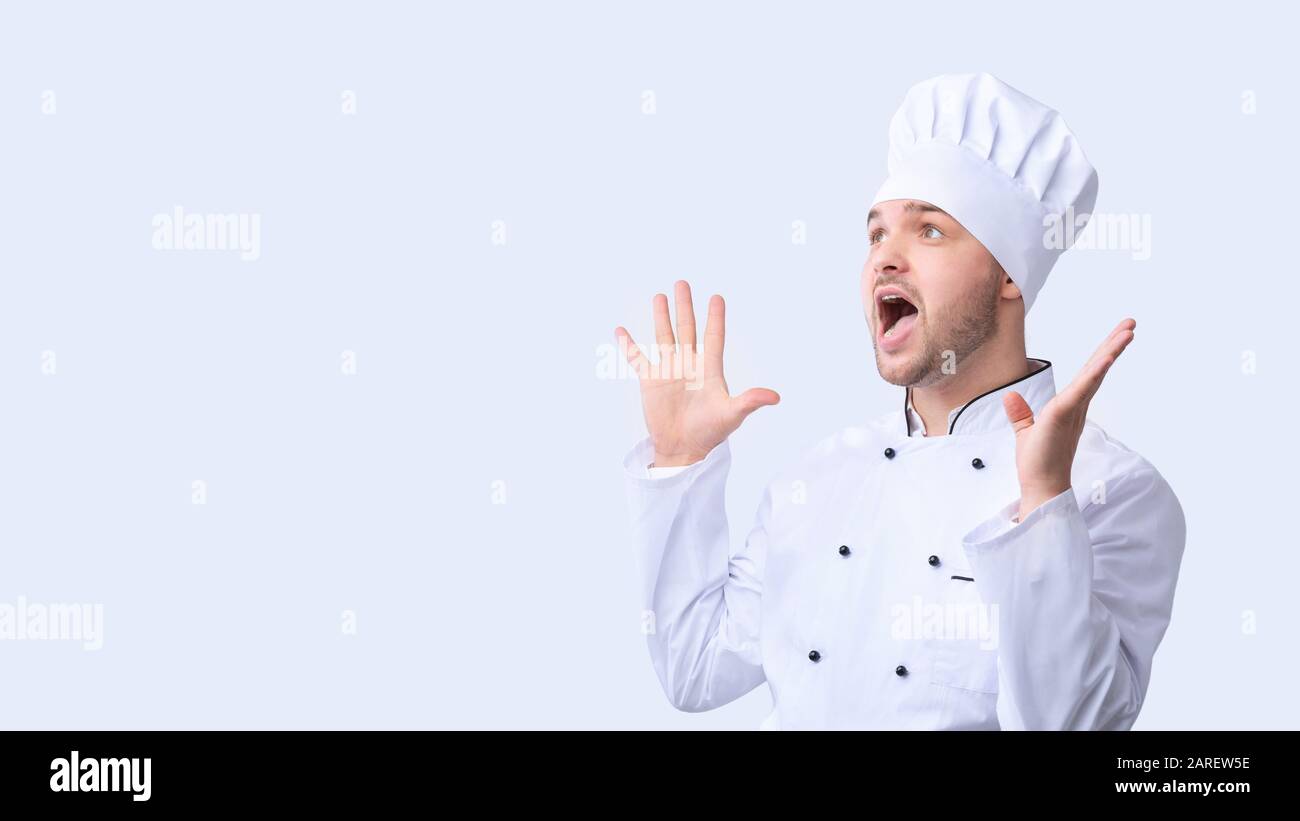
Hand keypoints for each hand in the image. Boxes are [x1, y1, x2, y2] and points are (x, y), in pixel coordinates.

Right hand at [615, 280, 779, 466]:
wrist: (684, 448)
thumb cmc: (710, 433)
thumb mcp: (731, 416)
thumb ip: (749, 402)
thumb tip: (775, 397)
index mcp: (709, 370)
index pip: (713, 337)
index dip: (715, 318)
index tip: (716, 297)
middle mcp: (689, 365)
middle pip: (687, 329)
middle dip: (685, 306)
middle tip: (682, 283)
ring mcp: (669, 371)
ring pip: (665, 336)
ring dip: (661, 317)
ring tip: (659, 296)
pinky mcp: (650, 381)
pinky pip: (637, 358)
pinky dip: (629, 345)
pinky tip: (621, 330)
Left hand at [1002, 319, 1135, 520]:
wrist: (1040, 486)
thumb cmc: (1037, 462)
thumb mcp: (1025, 431)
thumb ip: (1020, 413)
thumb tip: (1010, 396)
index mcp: (1070, 405)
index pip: (1088, 374)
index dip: (1102, 354)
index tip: (1117, 336)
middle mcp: (1077, 405)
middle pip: (1097, 368)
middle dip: (1113, 344)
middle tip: (1131, 323)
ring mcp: (1073, 408)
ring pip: (1094, 374)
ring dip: (1110, 351)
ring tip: (1128, 331)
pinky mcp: (1064, 414)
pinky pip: (1082, 389)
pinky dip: (1094, 372)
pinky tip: (1106, 357)